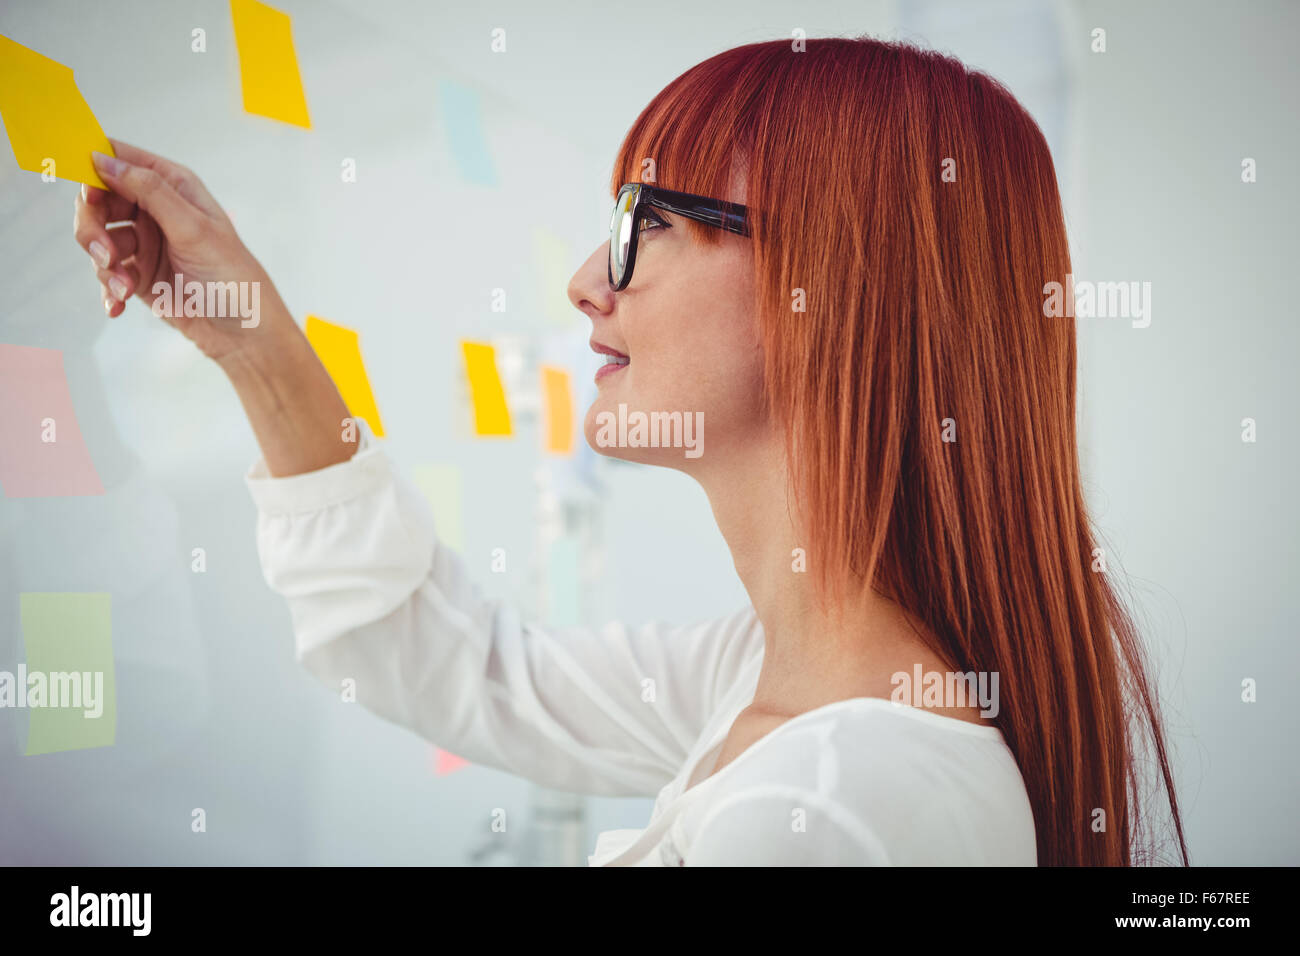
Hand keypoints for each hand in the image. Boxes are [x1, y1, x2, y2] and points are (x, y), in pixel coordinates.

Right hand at [73, 138, 285, 362]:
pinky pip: (107, 274)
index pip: (121, 161)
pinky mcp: (139, 275)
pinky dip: (108, 290)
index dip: (96, 170)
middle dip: (94, 227)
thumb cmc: (233, 277)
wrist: (245, 334)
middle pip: (99, 202)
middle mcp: (156, 210)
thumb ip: (150, 192)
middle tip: (105, 254)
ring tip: (124, 287)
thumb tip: (104, 159)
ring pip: (99, 240)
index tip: (90, 196)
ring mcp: (145, 244)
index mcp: (174, 186)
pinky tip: (117, 306)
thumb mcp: (193, 229)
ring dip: (104, 265)